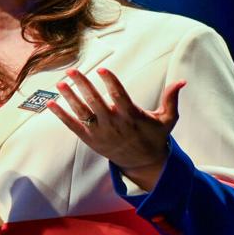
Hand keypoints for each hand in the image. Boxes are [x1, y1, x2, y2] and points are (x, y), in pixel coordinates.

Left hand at [47, 68, 185, 187]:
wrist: (143, 164)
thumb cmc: (154, 137)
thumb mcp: (167, 120)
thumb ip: (171, 99)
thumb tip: (182, 81)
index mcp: (132, 117)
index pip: (119, 97)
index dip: (110, 83)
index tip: (101, 70)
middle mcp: (114, 125)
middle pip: (96, 102)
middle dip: (83, 86)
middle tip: (72, 71)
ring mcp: (101, 133)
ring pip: (82, 113)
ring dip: (70, 97)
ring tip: (61, 83)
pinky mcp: (91, 140)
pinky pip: (73, 126)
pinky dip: (62, 115)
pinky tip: (51, 103)